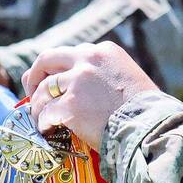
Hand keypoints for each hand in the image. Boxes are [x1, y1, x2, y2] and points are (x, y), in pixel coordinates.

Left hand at [23, 42, 158, 150]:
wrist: (151, 127)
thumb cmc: (147, 109)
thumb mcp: (127, 76)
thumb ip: (104, 74)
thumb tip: (85, 90)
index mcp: (103, 51)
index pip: (70, 54)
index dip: (57, 69)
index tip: (51, 80)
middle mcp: (88, 59)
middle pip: (47, 59)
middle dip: (34, 76)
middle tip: (31, 92)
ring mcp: (77, 81)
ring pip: (42, 90)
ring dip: (38, 106)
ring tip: (40, 119)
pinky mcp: (70, 105)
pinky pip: (46, 112)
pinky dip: (43, 123)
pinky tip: (47, 131)